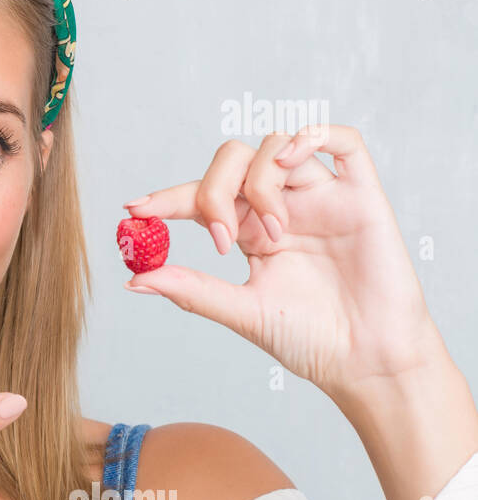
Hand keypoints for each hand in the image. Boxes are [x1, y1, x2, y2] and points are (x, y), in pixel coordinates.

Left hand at [121, 124, 444, 400]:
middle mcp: (281, 207)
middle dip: (214, 190)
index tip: (134, 209)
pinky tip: (292, 162)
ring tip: (272, 235)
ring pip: (275, 146)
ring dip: (260, 183)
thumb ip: (191, 290)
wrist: (366, 362)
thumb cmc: (310, 341)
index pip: (201, 196)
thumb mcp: (242, 312)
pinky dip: (313, 137)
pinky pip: (343, 141)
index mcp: (248, 232)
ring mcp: (320, 198)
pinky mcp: (361, 196)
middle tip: (220, 237)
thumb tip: (132, 278)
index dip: (167, 198)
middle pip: (232, 161)